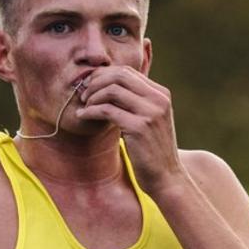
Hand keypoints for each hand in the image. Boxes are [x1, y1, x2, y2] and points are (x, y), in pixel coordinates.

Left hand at [75, 66, 184, 194]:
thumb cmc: (152, 150)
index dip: (104, 75)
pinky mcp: (139, 127)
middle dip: (96, 82)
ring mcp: (150, 113)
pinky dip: (91, 111)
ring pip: (112, 90)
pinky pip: (107, 110)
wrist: (166, 176)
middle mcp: (158, 99)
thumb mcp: (150, 120)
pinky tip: (82, 116)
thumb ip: (136, 103)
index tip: (90, 87)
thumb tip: (107, 87)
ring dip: (92, 96)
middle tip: (84, 95)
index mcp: (161, 94)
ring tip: (84, 107)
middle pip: (119, 75)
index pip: (127, 72)